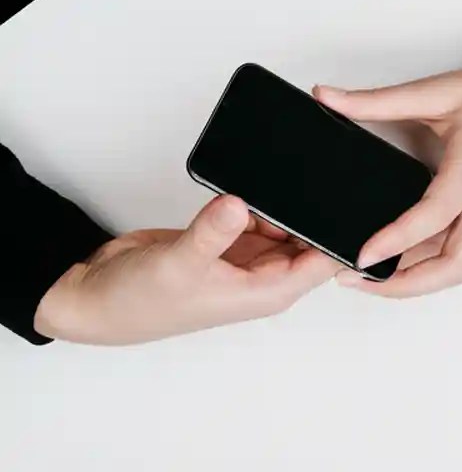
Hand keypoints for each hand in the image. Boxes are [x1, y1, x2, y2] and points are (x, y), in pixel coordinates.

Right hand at [34, 195, 339, 344]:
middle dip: (319, 211)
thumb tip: (240, 205)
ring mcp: (246, 256)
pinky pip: (255, 214)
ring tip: (293, 169)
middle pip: (312, 237)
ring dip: (285, 202)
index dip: (343, 234)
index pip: (326, 261)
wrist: (98, 298)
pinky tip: (257, 180)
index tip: (354, 201)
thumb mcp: (179, 264)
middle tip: (326, 171)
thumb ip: (212, 234)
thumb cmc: (140, 302)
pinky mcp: (227, 239)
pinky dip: (256, 199)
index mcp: (270, 291)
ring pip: (285, 222)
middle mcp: (265, 275)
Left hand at [314, 63, 461, 297]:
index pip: (430, 220)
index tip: (360, 257)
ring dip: (420, 280)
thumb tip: (328, 98)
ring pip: (460, 266)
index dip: (394, 242)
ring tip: (376, 277)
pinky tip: (408, 260)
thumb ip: (379, 101)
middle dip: (406, 285)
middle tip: (359, 280)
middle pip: (452, 267)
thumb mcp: (440, 93)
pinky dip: (435, 265)